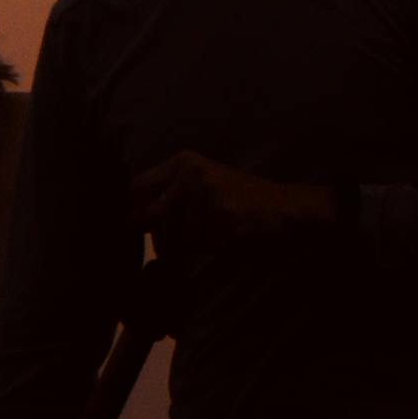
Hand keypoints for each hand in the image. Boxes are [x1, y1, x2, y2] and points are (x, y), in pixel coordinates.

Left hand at [130, 151, 338, 266]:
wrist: (286, 208)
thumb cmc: (243, 198)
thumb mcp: (206, 181)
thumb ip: (170, 193)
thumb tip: (131, 218)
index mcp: (185, 161)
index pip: (137, 186)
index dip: (131, 211)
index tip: (133, 226)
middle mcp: (192, 174)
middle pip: (150, 216)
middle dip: (155, 237)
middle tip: (167, 246)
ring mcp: (207, 197)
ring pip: (170, 238)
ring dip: (178, 251)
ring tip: (200, 245)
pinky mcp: (221, 221)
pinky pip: (194, 250)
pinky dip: (198, 257)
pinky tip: (215, 246)